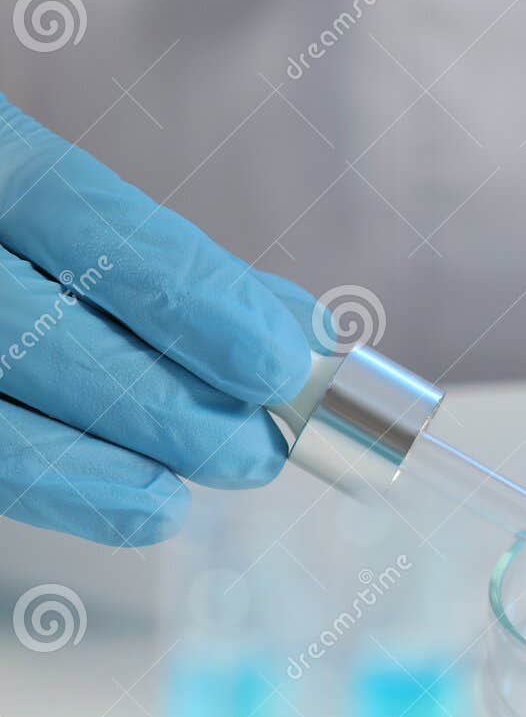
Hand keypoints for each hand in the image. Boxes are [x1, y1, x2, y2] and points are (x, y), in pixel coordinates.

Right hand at [0, 94, 313, 544]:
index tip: (281, 362)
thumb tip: (304, 334)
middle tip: (263, 447)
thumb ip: (181, 267)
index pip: (73, 211)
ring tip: (224, 469)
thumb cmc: (30, 239)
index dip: (185, 294)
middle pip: (34, 327)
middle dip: (169, 401)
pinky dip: (67, 487)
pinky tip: (150, 504)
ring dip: (126, 452)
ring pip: (1, 403)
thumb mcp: (87, 214)